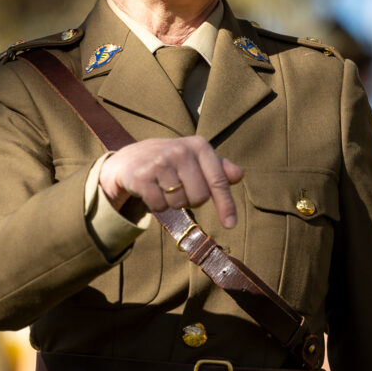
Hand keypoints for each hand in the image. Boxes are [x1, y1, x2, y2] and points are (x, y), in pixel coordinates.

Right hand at [98, 136, 244, 227]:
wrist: (131, 158)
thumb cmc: (172, 162)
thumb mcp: (196, 160)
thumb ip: (219, 168)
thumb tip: (239, 174)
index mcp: (199, 146)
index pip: (218, 180)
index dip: (226, 204)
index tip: (230, 224)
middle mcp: (180, 151)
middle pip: (199, 197)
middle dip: (191, 200)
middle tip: (180, 188)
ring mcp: (159, 162)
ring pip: (179, 203)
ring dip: (173, 202)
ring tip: (164, 187)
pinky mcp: (142, 176)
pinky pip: (160, 206)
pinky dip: (158, 205)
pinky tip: (152, 191)